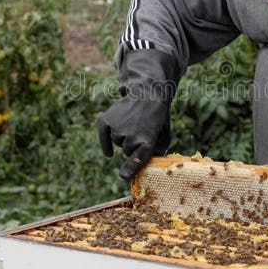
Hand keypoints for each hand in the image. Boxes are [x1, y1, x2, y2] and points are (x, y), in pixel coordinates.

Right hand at [97, 48, 179, 180]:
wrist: (147, 93)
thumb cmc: (156, 117)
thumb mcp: (164, 135)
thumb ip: (157, 152)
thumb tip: (146, 168)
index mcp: (147, 141)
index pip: (137, 161)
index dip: (130, 169)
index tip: (124, 176)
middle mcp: (131, 137)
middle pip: (127, 152)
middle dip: (132, 146)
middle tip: (139, 132)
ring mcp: (117, 129)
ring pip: (117, 142)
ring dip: (123, 137)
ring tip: (132, 124)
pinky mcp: (106, 121)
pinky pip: (103, 137)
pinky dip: (105, 144)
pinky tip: (109, 154)